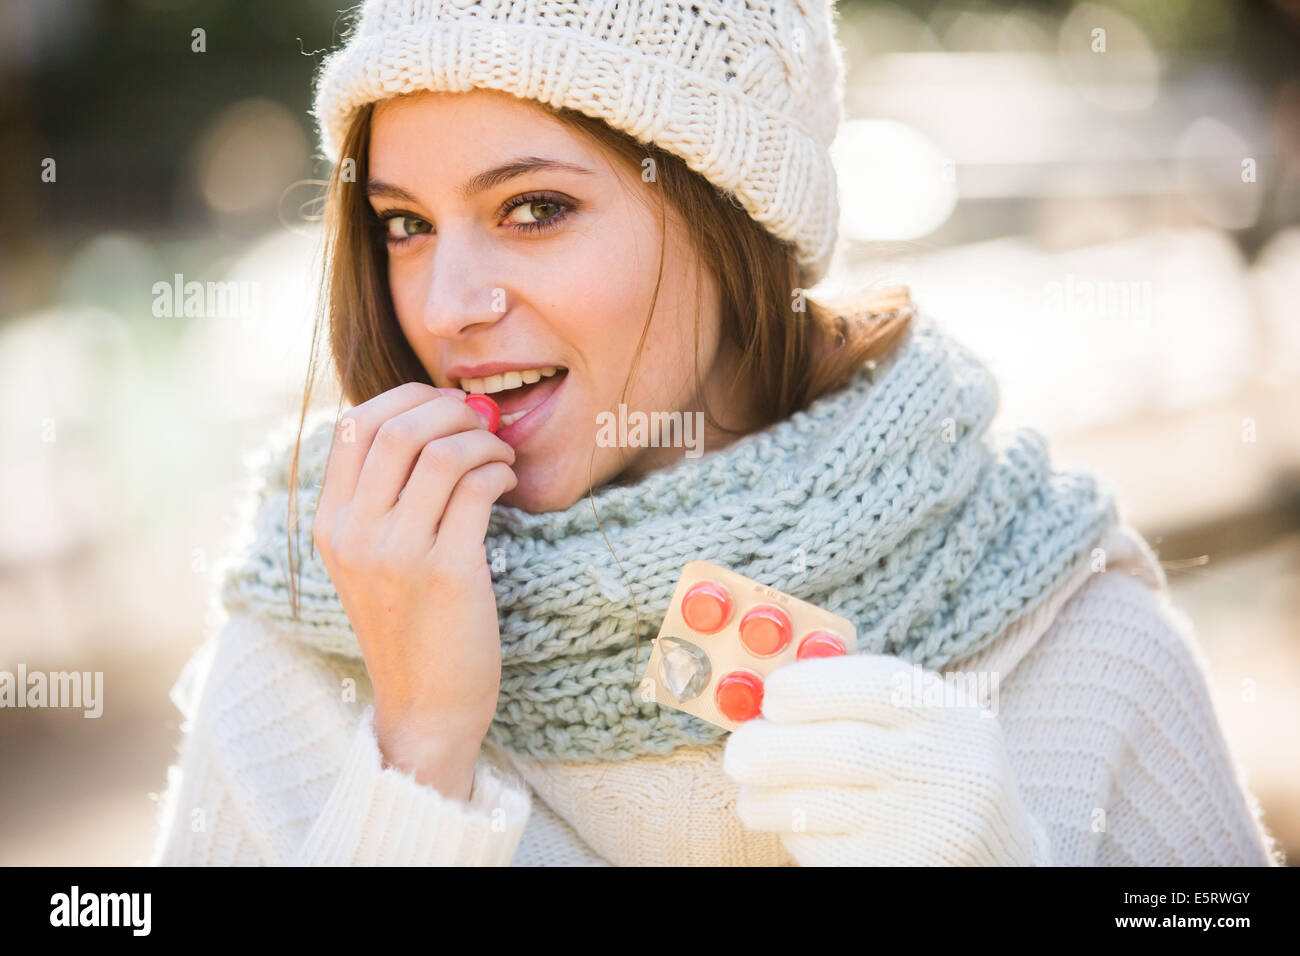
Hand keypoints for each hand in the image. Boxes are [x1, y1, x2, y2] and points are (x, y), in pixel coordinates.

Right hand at [311, 383, 516, 790]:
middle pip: (397, 428)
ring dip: (483, 441)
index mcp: (329, 524)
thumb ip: (380, 498)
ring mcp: (397, 554)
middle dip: (451, 411)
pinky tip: (508, 483)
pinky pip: (476, 487)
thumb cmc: (411, 625)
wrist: (428, 707)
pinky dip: (499, 471)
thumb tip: (427, 419)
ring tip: (500, 456)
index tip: (443, 407)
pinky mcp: (446, 572)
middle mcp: (353, 535)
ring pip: (441, 452)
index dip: (405, 399)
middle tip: (482, 424)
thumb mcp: (371, 561)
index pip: (353, 426)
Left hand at [722, 654, 1050, 865]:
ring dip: (765, 797)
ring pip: (812, 805)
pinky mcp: (897, 870)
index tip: (771, 694)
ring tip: (757, 793)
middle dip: (766, 747)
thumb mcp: (926, 725)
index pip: (876, 685)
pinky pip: (818, 848)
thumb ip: (858, 698)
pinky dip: (795, 834)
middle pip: (833, 749)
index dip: (810, 685)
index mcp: (956, 719)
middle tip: (738, 752)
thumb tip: (762, 687)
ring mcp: (926, 829)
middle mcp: (948, 773)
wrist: (997, 859)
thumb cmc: (935, 775)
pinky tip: (802, 825)